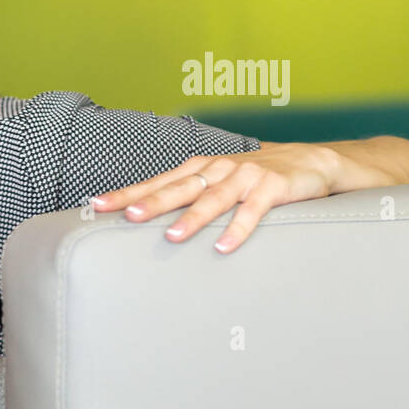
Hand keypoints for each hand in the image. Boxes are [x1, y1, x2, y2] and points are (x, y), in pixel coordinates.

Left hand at [89, 142, 340, 252]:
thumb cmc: (255, 175)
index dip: (127, 193)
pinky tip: (223, 247)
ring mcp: (245, 177)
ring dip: (192, 218)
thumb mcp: (217, 180)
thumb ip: (187, 195)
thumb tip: (144, 214)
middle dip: (151, 202)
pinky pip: (252, 211)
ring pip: (213, 199)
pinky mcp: (272, 187)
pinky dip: (238, 229)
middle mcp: (218, 169)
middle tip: (127, 216)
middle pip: (178, 188)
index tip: (97, 204)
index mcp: (198, 169)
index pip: (156, 182)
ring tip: (171, 236)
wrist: (312, 161)